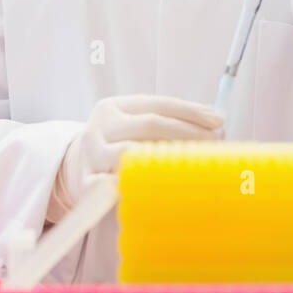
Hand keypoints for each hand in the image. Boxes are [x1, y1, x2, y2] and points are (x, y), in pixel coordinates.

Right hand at [55, 94, 222, 210]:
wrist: (75, 169)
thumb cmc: (118, 144)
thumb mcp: (136, 124)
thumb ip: (171, 120)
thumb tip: (217, 121)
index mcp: (113, 107)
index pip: (158, 104)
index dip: (190, 112)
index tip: (218, 120)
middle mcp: (100, 128)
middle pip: (149, 125)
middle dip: (186, 133)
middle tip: (214, 142)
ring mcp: (91, 156)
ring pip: (131, 153)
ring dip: (166, 159)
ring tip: (194, 164)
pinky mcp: (86, 185)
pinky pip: (111, 187)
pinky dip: (133, 184)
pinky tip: (157, 188)